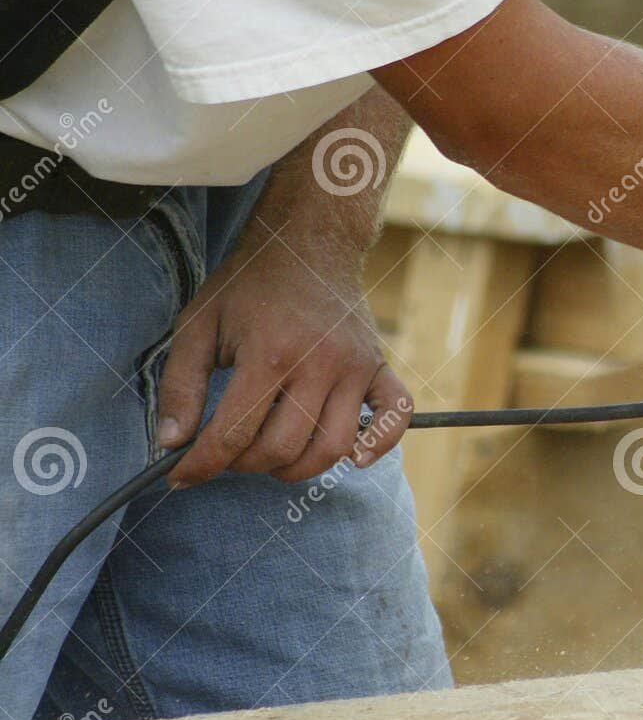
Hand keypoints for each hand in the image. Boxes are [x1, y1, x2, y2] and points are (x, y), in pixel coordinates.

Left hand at [156, 233, 410, 486]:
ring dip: (298, 467)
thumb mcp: (197, 325)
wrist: (307, 244)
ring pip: (333, 447)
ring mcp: (356, 368)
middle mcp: (318, 364)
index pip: (232, 435)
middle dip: (245, 463)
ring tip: (273, 454)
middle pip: (282, 448)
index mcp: (269, 354)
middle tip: (229, 450)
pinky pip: (396, 417)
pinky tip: (355, 457)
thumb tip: (171, 444)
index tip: (181, 475)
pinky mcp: (379, 367)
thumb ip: (180, 386)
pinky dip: (379, 446)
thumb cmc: (249, 286)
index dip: (201, 465)